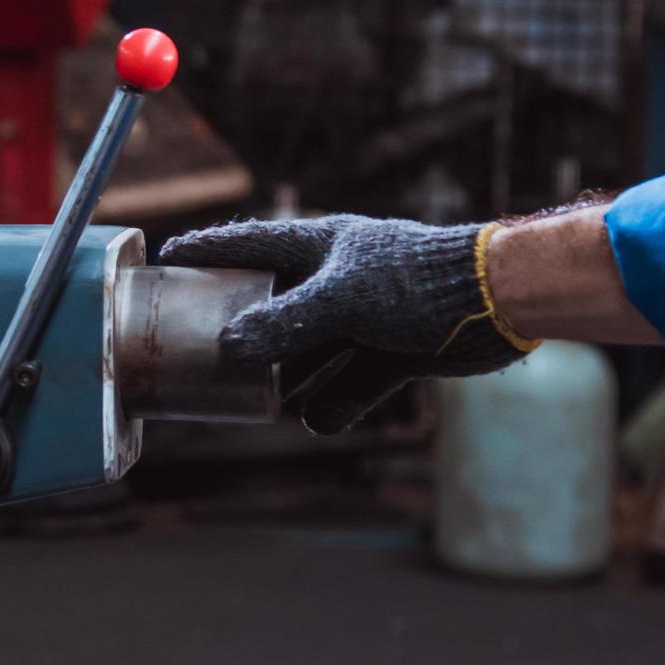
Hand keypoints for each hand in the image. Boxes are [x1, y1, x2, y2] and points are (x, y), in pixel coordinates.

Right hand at [154, 215, 534, 433]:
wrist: (495, 301)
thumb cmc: (416, 280)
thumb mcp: (338, 299)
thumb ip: (281, 324)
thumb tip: (229, 349)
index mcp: (319, 246)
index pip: (248, 245)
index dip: (207, 253)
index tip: (169, 260)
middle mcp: (337, 279)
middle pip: (274, 307)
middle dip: (245, 337)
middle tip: (208, 359)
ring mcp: (366, 318)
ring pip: (310, 353)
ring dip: (289, 380)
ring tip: (262, 404)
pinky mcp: (395, 351)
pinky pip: (350, 382)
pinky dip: (335, 403)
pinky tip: (318, 419)